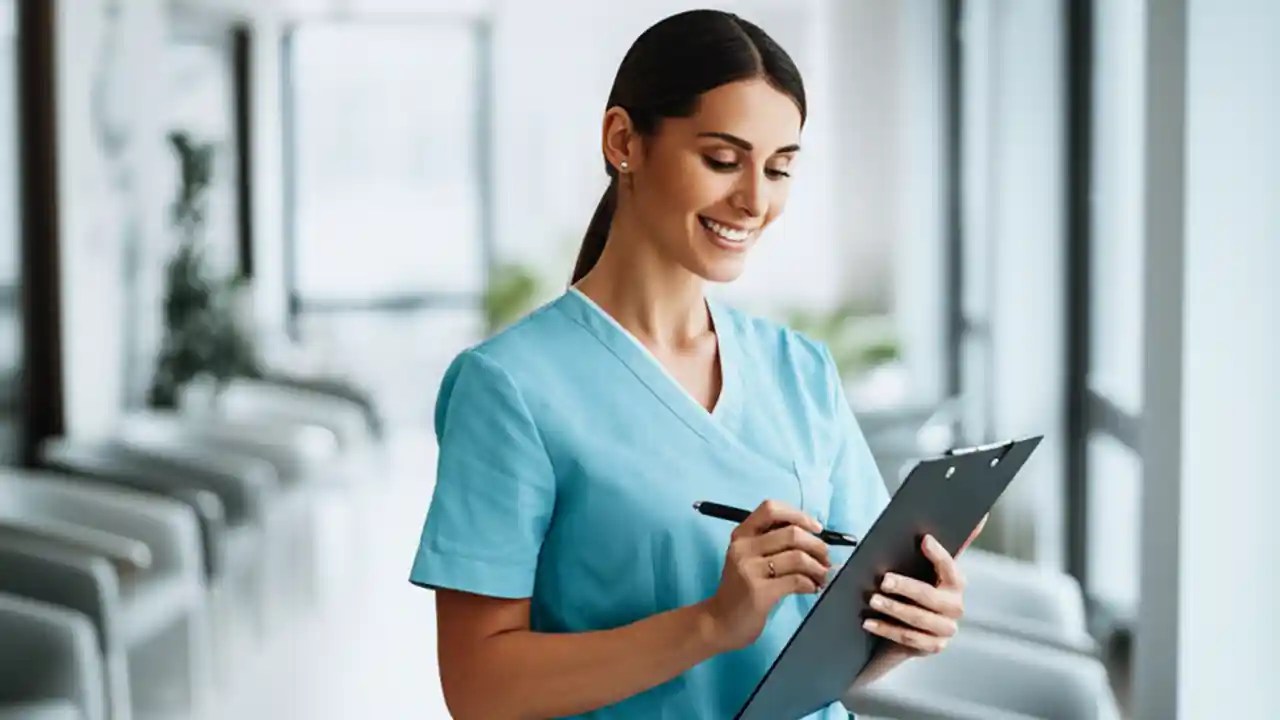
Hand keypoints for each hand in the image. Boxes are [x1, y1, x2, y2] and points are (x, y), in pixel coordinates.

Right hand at [700, 500, 830, 652]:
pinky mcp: (759, 592)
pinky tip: (811, 588)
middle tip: (826, 559)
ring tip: (822, 576)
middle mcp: (743, 548)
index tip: (816, 529)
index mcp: (742, 535)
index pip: (771, 509)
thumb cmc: (740, 589)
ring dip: (818, 567)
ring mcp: (750, 570)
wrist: (719, 623)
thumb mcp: (748, 559)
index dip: (799, 515)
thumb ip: (772, 544)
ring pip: (798, 557)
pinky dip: (810, 583)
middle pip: (792, 533)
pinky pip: (796, 581)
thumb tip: (814, 538)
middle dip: (817, 545)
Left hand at [861, 514, 986, 656]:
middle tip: (884, 579)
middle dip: (907, 587)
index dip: (940, 555)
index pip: (951, 568)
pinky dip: (886, 629)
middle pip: (932, 597)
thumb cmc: (910, 590)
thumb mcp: (917, 567)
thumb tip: (974, 517)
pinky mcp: (932, 647)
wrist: (901, 628)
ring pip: (919, 619)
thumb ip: (933, 547)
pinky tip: (868, 621)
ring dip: (894, 609)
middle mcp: (955, 606)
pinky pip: (908, 638)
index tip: (924, 540)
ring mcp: (945, 629)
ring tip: (873, 599)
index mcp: (954, 582)